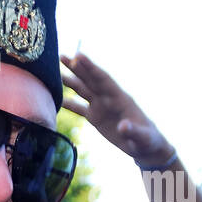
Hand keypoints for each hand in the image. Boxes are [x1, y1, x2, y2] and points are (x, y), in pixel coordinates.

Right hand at [61, 53, 175, 167]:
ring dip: (70, 81)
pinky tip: (55, 99)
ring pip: (83, 90)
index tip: (77, 56)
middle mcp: (108, 99)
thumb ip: (132, 131)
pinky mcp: (95, 117)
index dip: (90, 67)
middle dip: (76, 68)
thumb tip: (123, 127)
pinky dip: (68, 103)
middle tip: (61, 56)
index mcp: (120, 98)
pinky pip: (79, 108)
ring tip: (54, 73)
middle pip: (90, 80)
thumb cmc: (147, 140)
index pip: (103, 79)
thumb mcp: (142, 137)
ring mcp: (101, 107)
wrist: (144, 146)